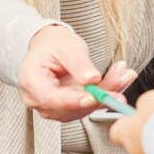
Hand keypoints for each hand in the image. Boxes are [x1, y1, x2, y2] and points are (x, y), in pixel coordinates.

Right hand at [18, 25, 135, 122]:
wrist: (50, 46)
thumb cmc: (52, 45)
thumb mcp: (66, 46)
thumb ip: (78, 63)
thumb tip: (92, 79)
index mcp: (31, 81)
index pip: (51, 98)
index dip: (75, 100)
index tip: (95, 96)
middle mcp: (38, 99)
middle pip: (69, 106)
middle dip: (99, 95)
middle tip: (121, 79)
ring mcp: (52, 106)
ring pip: (82, 108)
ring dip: (105, 94)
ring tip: (123, 75)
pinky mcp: (66, 108)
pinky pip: (87, 106)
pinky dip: (104, 94)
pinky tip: (117, 81)